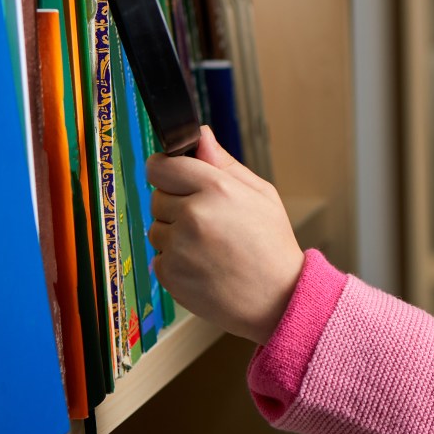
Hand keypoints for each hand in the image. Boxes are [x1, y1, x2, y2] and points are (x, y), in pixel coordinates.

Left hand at [146, 127, 304, 345]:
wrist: (277, 298)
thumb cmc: (272, 243)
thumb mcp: (260, 194)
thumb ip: (223, 163)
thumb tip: (200, 135)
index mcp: (216, 188)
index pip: (161, 166)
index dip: (165, 169)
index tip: (172, 176)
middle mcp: (193, 215)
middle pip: (157, 197)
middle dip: (176, 204)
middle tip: (208, 220)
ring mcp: (178, 246)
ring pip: (157, 228)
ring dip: (174, 234)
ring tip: (210, 247)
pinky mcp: (169, 274)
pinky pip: (159, 257)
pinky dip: (175, 261)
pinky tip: (203, 266)